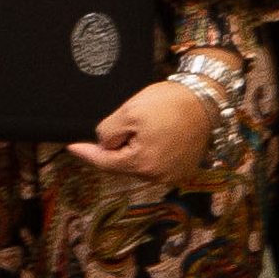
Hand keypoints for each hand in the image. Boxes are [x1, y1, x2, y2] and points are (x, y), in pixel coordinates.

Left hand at [65, 78, 215, 187]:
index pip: (105, 163)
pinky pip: (157, 164)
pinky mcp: (184, 169)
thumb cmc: (168, 103)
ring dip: (133, 151)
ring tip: (143, 127)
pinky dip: (149, 153)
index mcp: (143, 164)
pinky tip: (154, 136)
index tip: (72, 147)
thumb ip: (108, 133)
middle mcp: (159, 177)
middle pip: (123, 165)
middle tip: (118, 126)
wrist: (206, 100)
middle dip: (114, 149)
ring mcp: (173, 175)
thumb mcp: (129, 112)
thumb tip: (103, 145)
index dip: (87, 154)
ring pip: (140, 165)